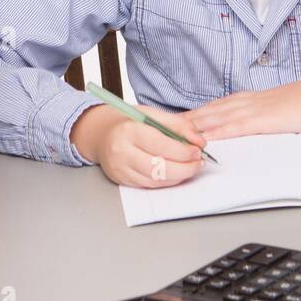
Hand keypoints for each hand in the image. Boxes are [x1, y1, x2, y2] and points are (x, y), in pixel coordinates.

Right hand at [70, 103, 208, 187]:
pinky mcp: (122, 180)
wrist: (102, 134)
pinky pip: (150, 186)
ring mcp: (120, 169)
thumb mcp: (151, 114)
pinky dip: (167, 181)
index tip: (198, 150)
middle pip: (158, 168)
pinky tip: (177, 173)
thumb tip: (198, 141)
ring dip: (179, 176)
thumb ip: (177, 125)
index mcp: (129, 130)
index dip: (183, 151)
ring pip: (155, 180)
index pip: (160, 145)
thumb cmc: (129, 122)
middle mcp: (122, 151)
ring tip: (191, 167)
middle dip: (185, 168)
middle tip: (198, 162)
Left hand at [183, 79, 300, 139]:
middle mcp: (246, 101)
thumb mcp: (276, 109)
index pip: (216, 106)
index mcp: (249, 99)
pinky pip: (234, 128)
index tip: (179, 120)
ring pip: (216, 118)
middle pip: (209, 111)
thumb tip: (251, 127)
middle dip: (187, 120)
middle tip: (166, 127)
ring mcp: (252, 109)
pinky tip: (204, 140)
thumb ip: (260, 116)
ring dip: (194, 127)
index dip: (196, 114)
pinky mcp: (261, 120)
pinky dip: (217, 133)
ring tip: (175, 134)